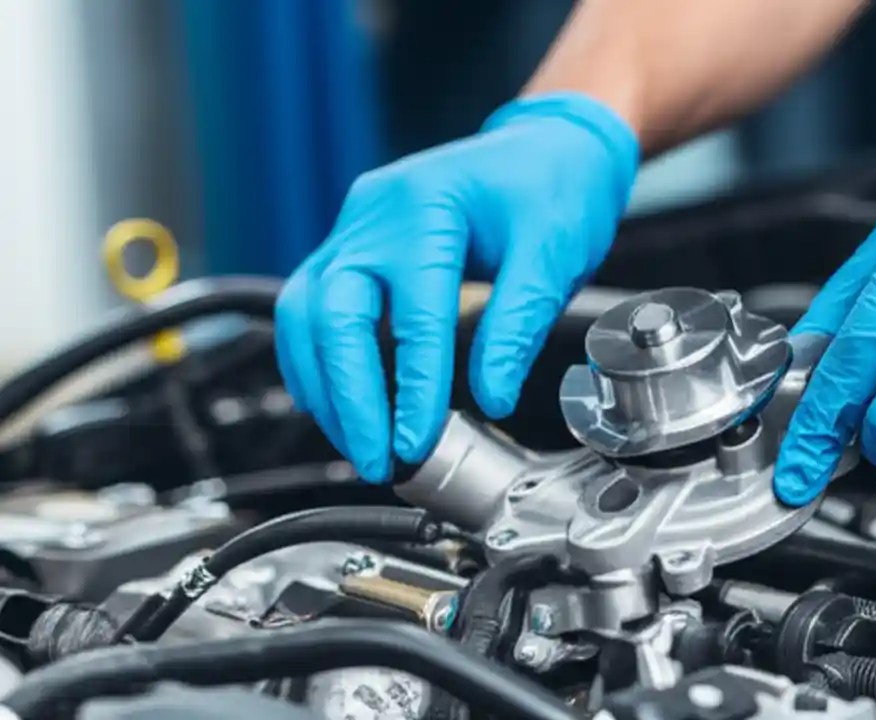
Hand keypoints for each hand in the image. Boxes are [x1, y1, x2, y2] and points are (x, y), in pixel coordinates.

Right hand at [275, 94, 638, 481]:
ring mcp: (356, 229)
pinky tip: (344, 405)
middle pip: (330, 316)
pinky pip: (316, 310)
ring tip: (359, 444)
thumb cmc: (555, 187)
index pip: (410, 316)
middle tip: (375, 459)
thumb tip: (491, 397)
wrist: (551, 147)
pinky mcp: (354, 249)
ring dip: (326, 387)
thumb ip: (516, 327)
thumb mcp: (552, 254)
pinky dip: (323, 363)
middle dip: (349, 398)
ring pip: (307, 316)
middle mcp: (373, 214)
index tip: (418, 444)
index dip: (412, 389)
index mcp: (424, 207)